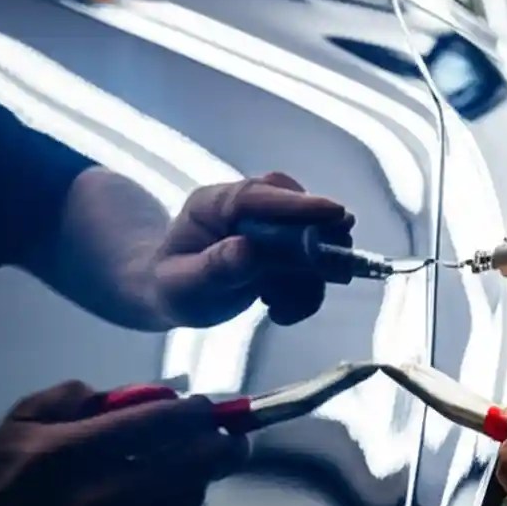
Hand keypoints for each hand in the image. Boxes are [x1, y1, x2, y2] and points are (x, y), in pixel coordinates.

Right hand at [0, 381, 248, 505]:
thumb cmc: (5, 468)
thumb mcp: (30, 412)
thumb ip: (85, 394)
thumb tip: (149, 394)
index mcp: (73, 450)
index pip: (158, 424)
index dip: (197, 411)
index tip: (208, 405)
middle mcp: (101, 491)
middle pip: (190, 462)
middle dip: (222, 441)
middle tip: (232, 431)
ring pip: (190, 495)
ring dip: (204, 473)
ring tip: (205, 458)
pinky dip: (182, 502)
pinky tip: (174, 489)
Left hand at [154, 172, 353, 326]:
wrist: (171, 295)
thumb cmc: (171, 286)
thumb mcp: (183, 284)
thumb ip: (215, 267)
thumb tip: (247, 250)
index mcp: (214, 204)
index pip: (259, 195)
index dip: (299, 203)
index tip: (335, 212)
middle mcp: (246, 209)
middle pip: (297, 211)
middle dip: (318, 244)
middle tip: (330, 274)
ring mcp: (267, 227)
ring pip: (311, 243)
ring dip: (307, 281)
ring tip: (278, 309)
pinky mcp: (282, 248)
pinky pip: (309, 266)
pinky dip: (304, 292)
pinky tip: (278, 310)